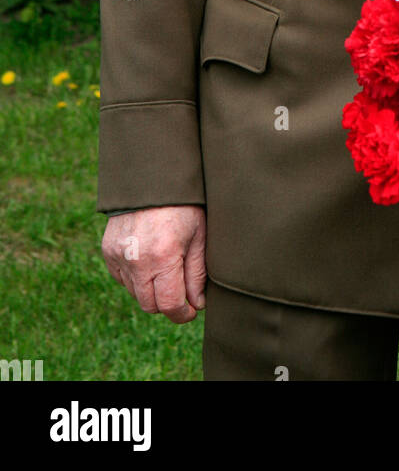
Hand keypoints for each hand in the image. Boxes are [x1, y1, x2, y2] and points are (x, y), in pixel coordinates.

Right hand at [101, 205, 206, 322]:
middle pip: (150, 305)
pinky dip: (135, 277)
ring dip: (151, 290)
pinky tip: (149, 259)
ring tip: (166, 268)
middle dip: (167, 303)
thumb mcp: (199, 234)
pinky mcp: (107, 250)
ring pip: (135, 293)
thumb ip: (197, 273)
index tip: (191, 311)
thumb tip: (196, 304)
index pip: (169, 304)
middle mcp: (136, 259)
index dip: (183, 313)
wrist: (152, 176)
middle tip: (181, 292)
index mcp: (163, 255)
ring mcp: (118, 255)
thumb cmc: (183, 204)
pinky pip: (121, 278)